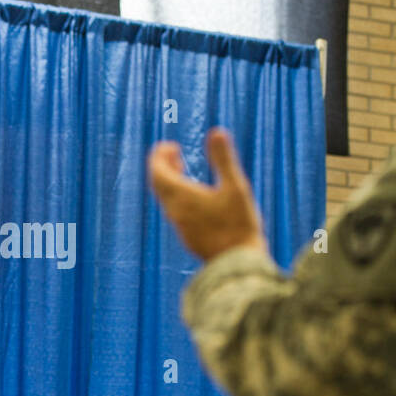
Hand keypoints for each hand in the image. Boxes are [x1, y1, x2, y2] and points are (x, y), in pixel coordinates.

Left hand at [147, 127, 267, 260]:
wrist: (237, 263)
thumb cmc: (238, 224)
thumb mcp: (236, 187)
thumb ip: (224, 160)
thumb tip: (216, 132)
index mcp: (182, 197)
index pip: (157, 171)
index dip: (159, 155)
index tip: (169, 145)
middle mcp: (175, 211)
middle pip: (158, 184)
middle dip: (163, 165)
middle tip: (173, 152)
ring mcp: (180, 225)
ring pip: (166, 198)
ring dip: (170, 180)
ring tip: (182, 169)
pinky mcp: (188, 236)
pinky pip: (175, 210)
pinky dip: (178, 195)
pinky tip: (195, 196)